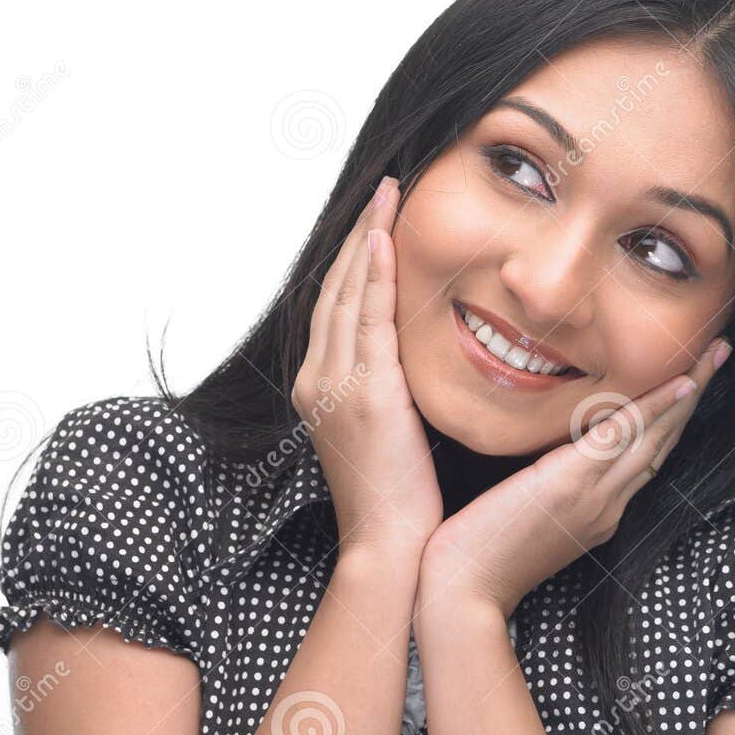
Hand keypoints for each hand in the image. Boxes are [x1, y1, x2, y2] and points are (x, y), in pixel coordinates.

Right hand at [292, 176, 442, 562]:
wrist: (388, 546)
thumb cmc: (398, 502)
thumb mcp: (388, 436)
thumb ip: (391, 393)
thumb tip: (416, 365)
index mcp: (320, 389)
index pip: (337, 308)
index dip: (356, 260)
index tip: (377, 220)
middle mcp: (318, 380)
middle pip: (335, 289)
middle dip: (360, 235)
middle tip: (384, 187)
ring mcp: (336, 385)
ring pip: (349, 294)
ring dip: (368, 238)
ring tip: (388, 194)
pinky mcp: (365, 393)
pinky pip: (368, 319)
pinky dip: (375, 275)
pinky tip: (385, 238)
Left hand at [414, 336, 731, 623]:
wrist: (464, 590)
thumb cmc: (479, 557)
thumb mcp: (524, 519)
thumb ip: (546, 489)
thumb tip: (546, 459)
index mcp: (598, 515)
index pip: (644, 459)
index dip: (670, 421)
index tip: (688, 386)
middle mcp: (608, 506)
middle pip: (662, 444)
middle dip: (692, 398)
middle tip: (719, 355)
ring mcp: (595, 496)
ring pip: (654, 436)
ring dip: (687, 393)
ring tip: (713, 355)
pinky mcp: (572, 483)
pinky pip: (623, 437)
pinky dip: (655, 408)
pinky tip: (679, 383)